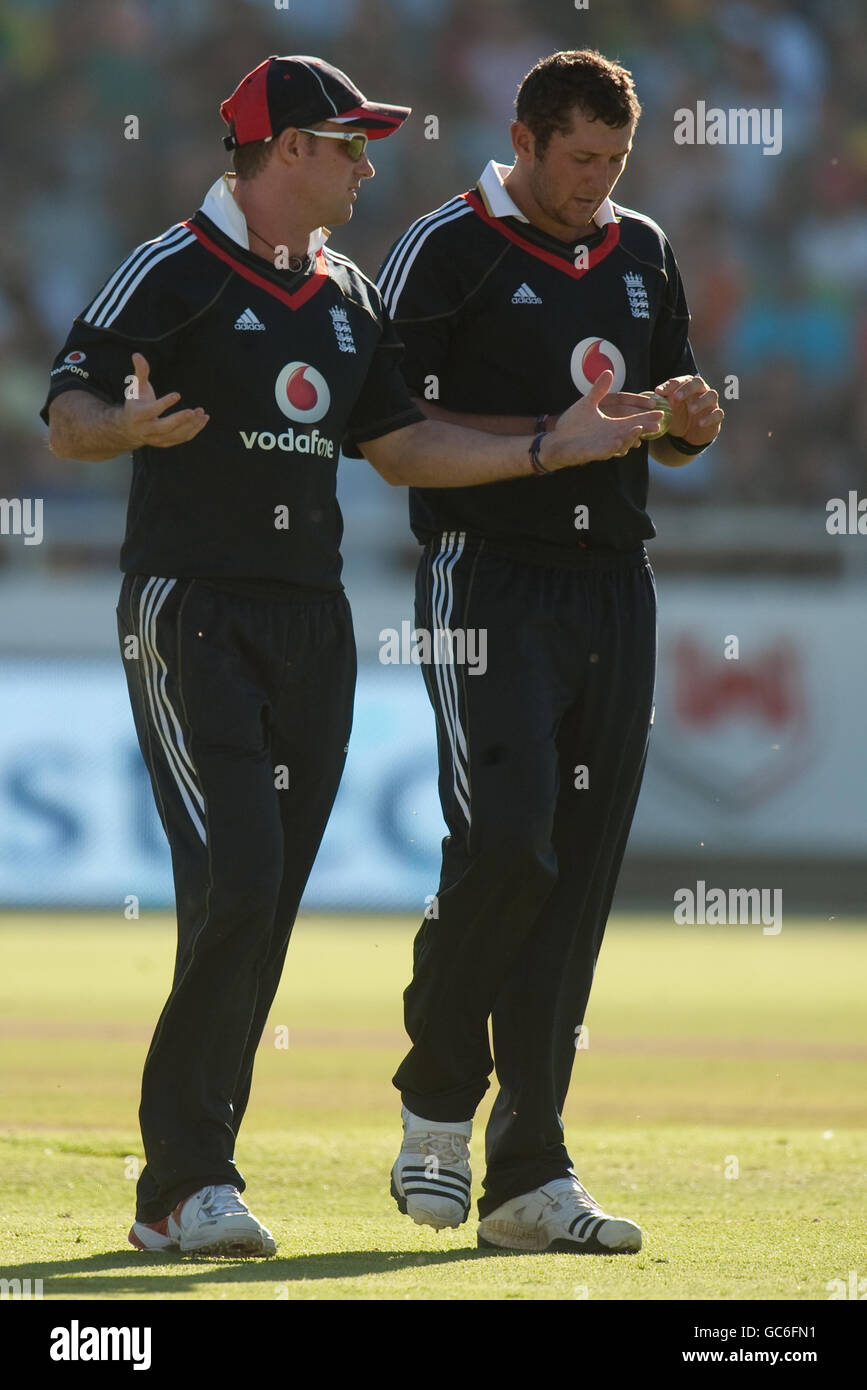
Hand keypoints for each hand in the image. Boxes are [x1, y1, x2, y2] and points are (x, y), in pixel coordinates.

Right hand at [118, 353, 208, 448]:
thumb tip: (137, 354)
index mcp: (137, 415)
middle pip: (164, 427)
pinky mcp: (166, 443)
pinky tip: (203, 420)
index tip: (178, 394)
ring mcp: (156, 439)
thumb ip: (140, 372)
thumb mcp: (136, 387)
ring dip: (190, 425)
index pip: (151, 411)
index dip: (164, 403)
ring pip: (175, 434)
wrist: (130, 428)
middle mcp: (146, 430)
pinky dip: (194, 430)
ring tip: (201, 412)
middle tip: (193, 411)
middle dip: (180, 420)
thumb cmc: (136, 403)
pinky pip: (182, 438)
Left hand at [546, 371, 662, 468]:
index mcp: (612, 424)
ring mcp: (603, 444)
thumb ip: (599, 390)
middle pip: (631, 430)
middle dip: (645, 427)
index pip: (632, 418)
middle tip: (659, 423)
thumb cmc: (573, 425)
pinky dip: (614, 446)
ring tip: (640, 428)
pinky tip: (619, 441)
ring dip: (631, 435)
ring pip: (622, 441)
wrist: (557, 440)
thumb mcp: (587, 403)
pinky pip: (606, 450)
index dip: (645, 415)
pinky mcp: (593, 452)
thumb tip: (609, 371)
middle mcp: (611, 435)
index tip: (659, 410)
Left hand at [653, 374, 723, 445]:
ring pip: (711, 395)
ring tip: (691, 409)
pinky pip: (717, 414)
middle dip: (687, 388)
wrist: (688, 436)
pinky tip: (700, 423)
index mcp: (688, 387)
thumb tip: (659, 393)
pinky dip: (709, 417)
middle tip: (676, 397)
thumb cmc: (678, 417)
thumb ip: (665, 403)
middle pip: (698, 383)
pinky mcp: (716, 416)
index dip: (670, 385)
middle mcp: (701, 391)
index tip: (658, 391)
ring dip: (701, 401)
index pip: (681, 381)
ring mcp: (711, 403)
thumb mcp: (669, 412)